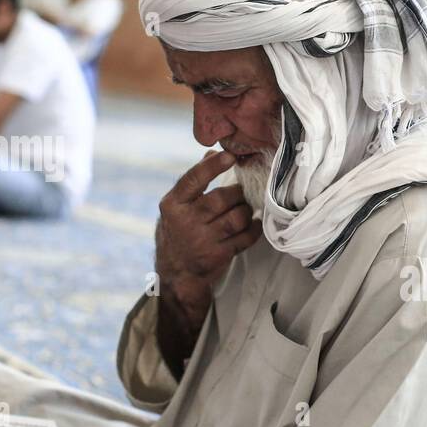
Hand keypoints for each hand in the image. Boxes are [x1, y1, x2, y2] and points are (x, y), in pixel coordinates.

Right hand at [155, 150, 261, 328]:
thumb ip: (193, 182)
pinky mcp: (219, 255)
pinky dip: (253, 229)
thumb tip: (212, 153)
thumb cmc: (178, 232)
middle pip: (223, 198)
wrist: (176, 273)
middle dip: (238, 193)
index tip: (230, 156)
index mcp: (173, 204)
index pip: (194, 179)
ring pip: (238, 217)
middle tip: (241, 192)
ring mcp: (203, 240)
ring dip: (247, 211)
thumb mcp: (175, 207)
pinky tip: (252, 224)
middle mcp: (186, 222)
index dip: (213, 166)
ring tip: (245, 209)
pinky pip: (245, 237)